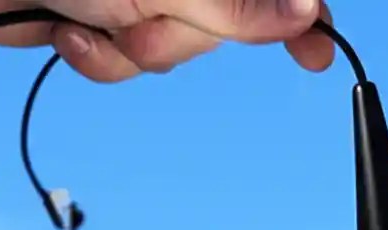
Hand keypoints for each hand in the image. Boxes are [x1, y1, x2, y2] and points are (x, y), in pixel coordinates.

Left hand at [0, 0, 335, 81]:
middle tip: (134, 19)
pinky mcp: (107, 17)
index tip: (318, 54)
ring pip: (177, 51)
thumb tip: (306, 10)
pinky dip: (101, 61)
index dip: (301, 16)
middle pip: (226, 24)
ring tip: (92, 21)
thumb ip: (236, 2)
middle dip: (180, 37)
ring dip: (132, 51)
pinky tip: (69, 32)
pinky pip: (131, 64)